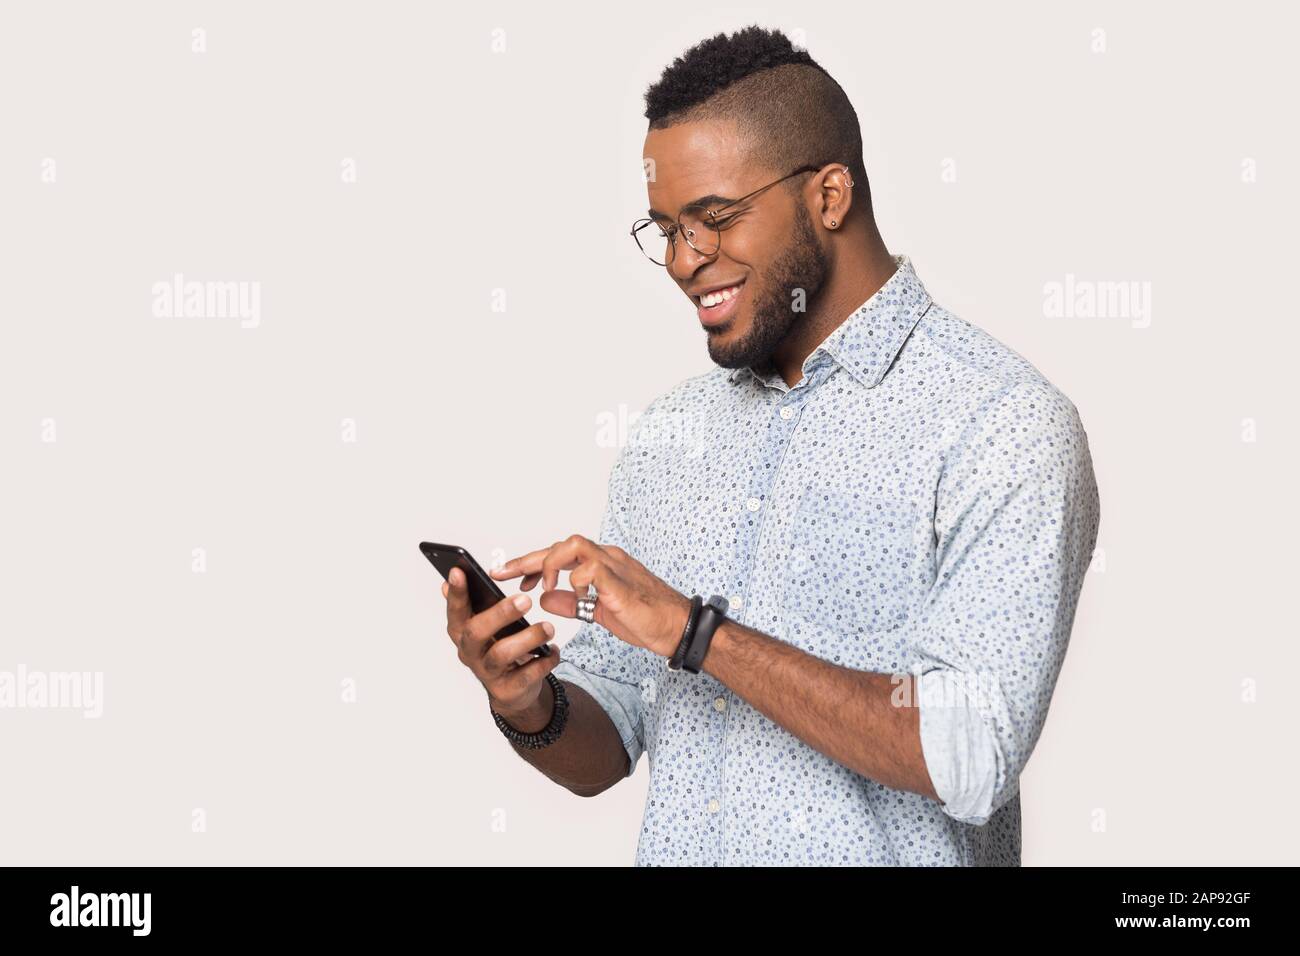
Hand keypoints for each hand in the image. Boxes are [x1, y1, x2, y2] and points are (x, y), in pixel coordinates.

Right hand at [441, 567, 559, 724]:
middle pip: (476, 632)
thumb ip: (473, 604)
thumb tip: (449, 581)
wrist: (513, 690)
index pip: (455, 611)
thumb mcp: (486, 626)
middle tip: (525, 600)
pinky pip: (527, 674)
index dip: (456, 593)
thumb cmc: (500, 648)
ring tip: (548, 628)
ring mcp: (487, 673)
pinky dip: (544, 660)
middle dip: (500, 614)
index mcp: (462, 632)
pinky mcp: (507, 689)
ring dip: (528, 638)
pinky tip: (553, 650)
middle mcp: (470, 652)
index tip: (459, 571)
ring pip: (502, 654)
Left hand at [489, 535, 692, 659]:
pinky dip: (576, 581)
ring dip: (550, 563)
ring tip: (542, 586)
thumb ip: (573, 602)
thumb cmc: (645, 618)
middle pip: (559, 546)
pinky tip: (576, 596)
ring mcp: (614, 566)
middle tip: (503, 574)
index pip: (559, 555)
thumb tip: (546, 597)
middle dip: (527, 559)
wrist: (677, 627)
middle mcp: (606, 558)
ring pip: (574, 545)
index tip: (510, 577)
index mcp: (600, 565)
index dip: (532, 564)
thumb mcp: (598, 612)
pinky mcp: (620, 582)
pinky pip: (591, 569)